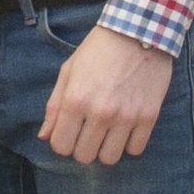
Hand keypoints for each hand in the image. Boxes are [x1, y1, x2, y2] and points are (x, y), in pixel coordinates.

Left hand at [39, 25, 174, 164]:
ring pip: (110, 158)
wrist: (136, 34)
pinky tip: (124, 129)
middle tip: (85, 133)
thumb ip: (54, 107)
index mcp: (75, 100)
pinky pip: (135, 150)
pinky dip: (128, 144)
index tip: (66, 134)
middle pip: (84, 156)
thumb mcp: (68, 73)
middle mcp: (100, 113)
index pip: (60, 146)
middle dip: (80, 148)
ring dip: (104, 149)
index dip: (60, 143)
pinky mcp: (149, 118)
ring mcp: (127, 117)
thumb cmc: (97, 52)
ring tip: (105, 132)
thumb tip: (44, 136)